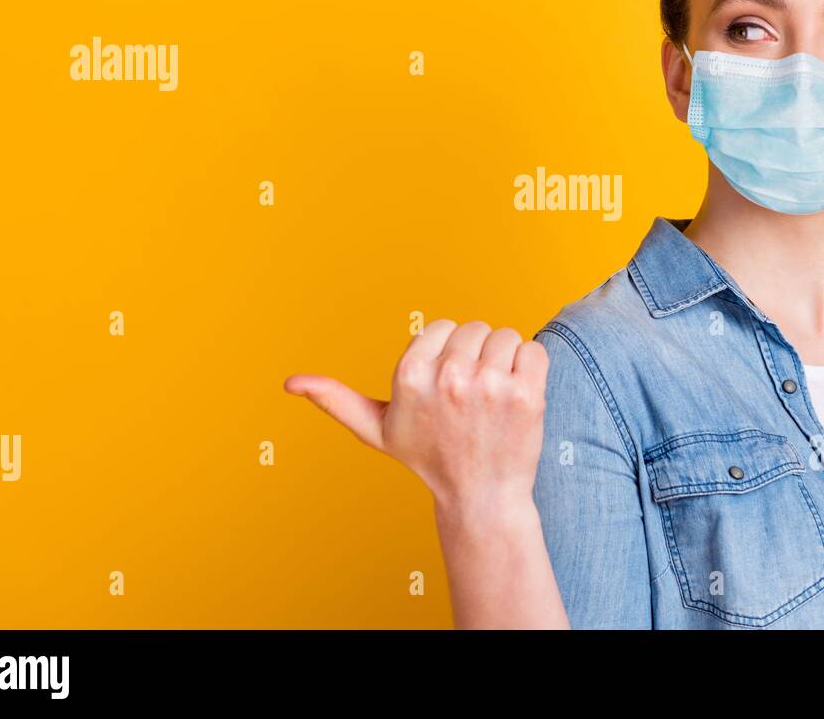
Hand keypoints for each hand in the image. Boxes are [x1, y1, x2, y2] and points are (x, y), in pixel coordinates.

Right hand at [284, 320, 550, 508]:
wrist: (480, 497)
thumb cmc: (429, 458)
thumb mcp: (377, 430)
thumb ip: (336, 400)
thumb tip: (289, 383)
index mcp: (410, 376)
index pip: (439, 327)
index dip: (444, 354)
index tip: (444, 387)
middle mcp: (448, 376)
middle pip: (473, 328)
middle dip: (474, 355)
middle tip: (469, 398)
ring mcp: (490, 385)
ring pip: (504, 335)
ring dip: (503, 361)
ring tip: (492, 399)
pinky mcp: (526, 394)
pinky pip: (533, 349)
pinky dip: (530, 368)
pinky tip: (516, 399)